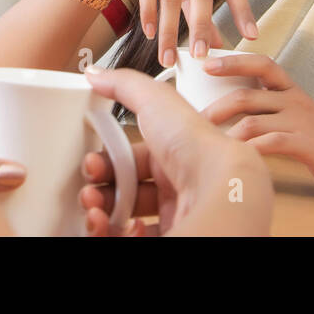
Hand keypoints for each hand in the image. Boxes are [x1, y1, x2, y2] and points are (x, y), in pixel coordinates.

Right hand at [78, 66, 272, 235]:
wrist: (225, 190)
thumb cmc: (198, 145)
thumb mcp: (157, 100)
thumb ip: (124, 85)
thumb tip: (95, 74)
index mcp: (172, 155)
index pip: (129, 162)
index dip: (106, 163)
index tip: (91, 165)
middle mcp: (176, 186)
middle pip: (124, 192)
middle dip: (98, 191)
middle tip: (89, 192)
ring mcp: (177, 216)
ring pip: (126, 219)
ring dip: (102, 215)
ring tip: (95, 213)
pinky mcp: (176, 235)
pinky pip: (134, 238)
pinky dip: (119, 234)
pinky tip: (123, 228)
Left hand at [200, 53, 313, 199]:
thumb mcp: (298, 117)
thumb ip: (272, 108)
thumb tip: (231, 106)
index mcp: (292, 90)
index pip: (262, 64)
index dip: (234, 61)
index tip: (206, 64)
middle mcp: (296, 100)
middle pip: (249, 94)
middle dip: (218, 104)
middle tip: (197, 118)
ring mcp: (302, 122)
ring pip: (254, 119)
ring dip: (227, 130)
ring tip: (209, 141)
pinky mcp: (307, 144)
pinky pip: (270, 143)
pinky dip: (249, 148)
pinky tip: (235, 156)